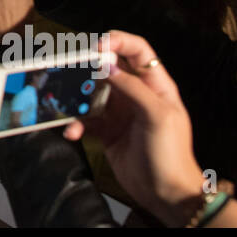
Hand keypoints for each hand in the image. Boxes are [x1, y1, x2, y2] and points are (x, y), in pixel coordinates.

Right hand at [63, 30, 205, 227]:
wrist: (166, 195)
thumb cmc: (170, 154)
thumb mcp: (156, 115)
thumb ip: (132, 87)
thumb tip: (107, 64)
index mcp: (155, 85)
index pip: (137, 50)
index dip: (117, 41)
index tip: (96, 46)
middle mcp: (136, 94)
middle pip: (109, 69)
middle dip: (89, 68)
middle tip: (71, 70)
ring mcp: (121, 113)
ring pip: (92, 93)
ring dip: (77, 98)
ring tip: (66, 103)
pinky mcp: (107, 132)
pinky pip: (85, 120)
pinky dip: (76, 124)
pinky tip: (72, 132)